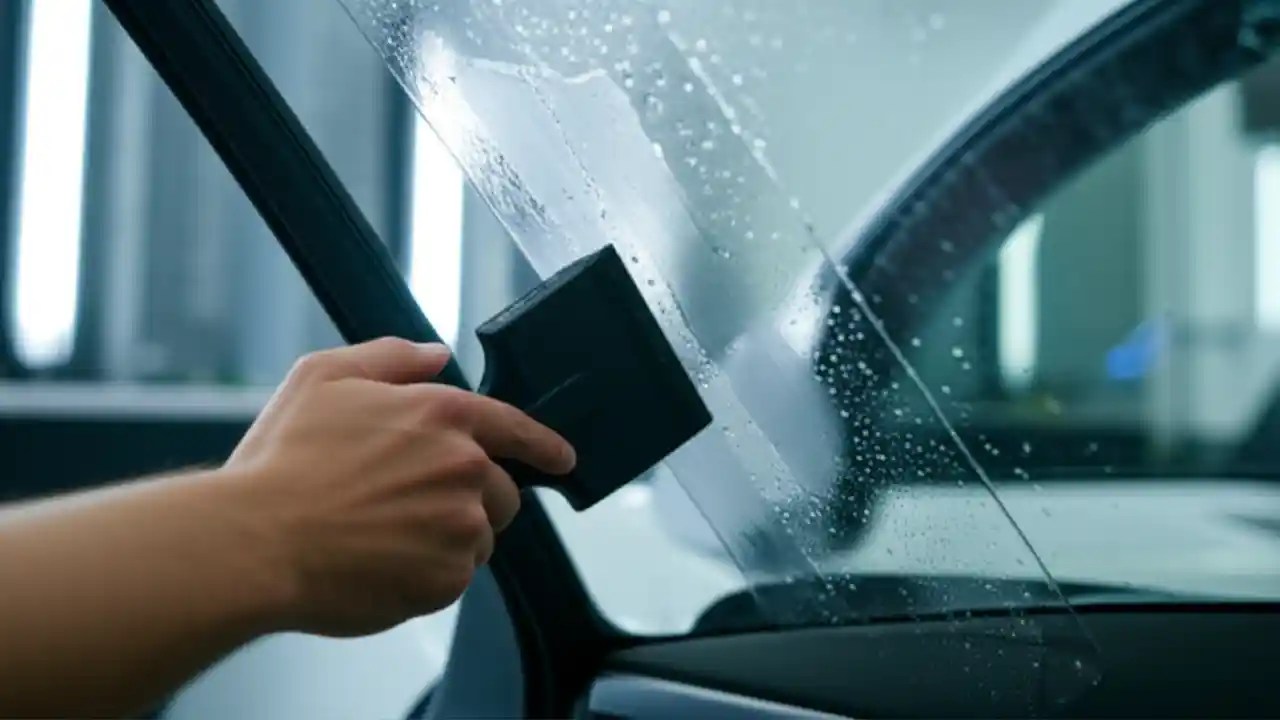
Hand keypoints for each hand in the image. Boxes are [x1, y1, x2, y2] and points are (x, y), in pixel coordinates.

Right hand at [224, 337, 575, 635]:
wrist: (255, 542)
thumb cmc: (282, 461)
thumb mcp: (323, 378)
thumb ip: (389, 357)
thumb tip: (436, 355)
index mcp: (443, 414)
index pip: (516, 427)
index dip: (543, 445)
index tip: (562, 459)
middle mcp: (466, 467)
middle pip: (500, 491)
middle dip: (469, 498)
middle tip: (407, 507)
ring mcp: (461, 525)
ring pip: (478, 537)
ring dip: (447, 538)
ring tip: (382, 535)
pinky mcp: (448, 578)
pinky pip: (454, 577)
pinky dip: (428, 574)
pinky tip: (379, 563)